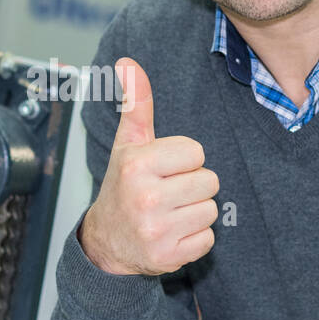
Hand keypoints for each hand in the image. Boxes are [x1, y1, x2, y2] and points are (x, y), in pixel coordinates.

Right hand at [79, 57, 218, 275]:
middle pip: (209, 181)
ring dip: (195, 211)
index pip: (197, 152)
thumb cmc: (124, 186)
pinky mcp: (169, 257)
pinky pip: (208, 238)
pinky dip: (195, 238)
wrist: (107, 242)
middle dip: (193, 185)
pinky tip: (172, 233)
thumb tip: (127, 62)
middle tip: (167, 192)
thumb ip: (136, 103)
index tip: (164, 169)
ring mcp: (157, 231)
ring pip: (211, 210)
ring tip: (170, 212)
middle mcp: (145, 198)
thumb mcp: (129, 144)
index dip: (185, 159)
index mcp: (137, 165)